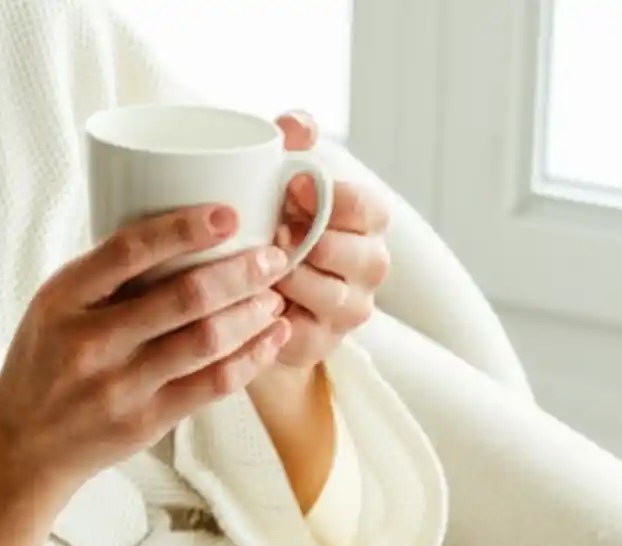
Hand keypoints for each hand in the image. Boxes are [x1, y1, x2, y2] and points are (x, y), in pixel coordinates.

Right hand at [0, 204, 291, 501]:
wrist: (24, 444)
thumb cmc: (45, 362)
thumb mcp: (54, 306)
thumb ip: (105, 275)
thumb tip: (179, 228)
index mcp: (64, 299)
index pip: (129, 250)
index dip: (184, 228)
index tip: (228, 214)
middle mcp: (90, 342)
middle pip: (182, 296)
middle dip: (240, 272)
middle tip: (274, 257)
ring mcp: (119, 385)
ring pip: (206, 340)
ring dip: (251, 313)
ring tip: (274, 295)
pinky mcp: (145, 421)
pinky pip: (212, 384)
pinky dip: (250, 357)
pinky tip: (271, 337)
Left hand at [265, 111, 391, 376]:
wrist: (251, 286)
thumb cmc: (274, 220)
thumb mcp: (282, 175)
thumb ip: (292, 140)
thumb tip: (294, 125)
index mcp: (369, 220)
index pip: (365, 207)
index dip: (326, 199)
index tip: (288, 189)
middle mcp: (370, 265)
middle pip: (353, 254)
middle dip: (308, 241)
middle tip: (272, 231)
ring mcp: (350, 308)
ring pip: (328, 294)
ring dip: (290, 276)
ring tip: (259, 263)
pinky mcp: (321, 343)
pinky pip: (300, 331)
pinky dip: (274, 312)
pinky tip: (251, 298)